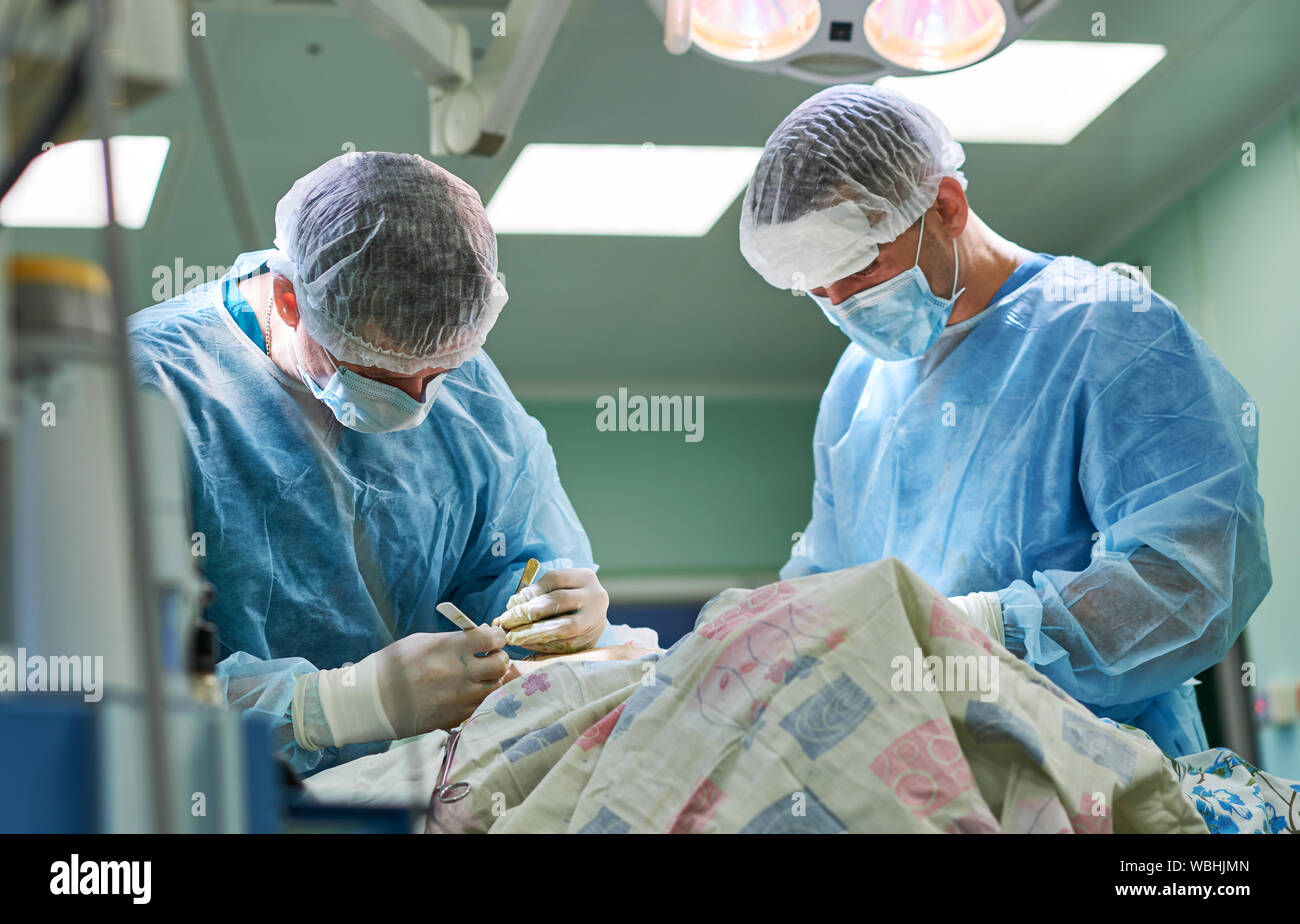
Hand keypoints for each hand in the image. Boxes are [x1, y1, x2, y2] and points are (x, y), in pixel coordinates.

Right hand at [371, 626, 509, 737]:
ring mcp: (458, 698)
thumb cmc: (393, 665)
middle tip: (490, 659)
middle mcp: (459, 673)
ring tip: (480, 678)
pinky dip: (479, 699)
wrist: (370, 700)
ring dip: (492, 681)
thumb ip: (454, 640)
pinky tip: (467, 694)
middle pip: (499, 665)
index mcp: (450, 648)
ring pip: (494, 689)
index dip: (497, 638)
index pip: (491, 640)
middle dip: (499, 660)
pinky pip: (479, 707)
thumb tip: (480, 638)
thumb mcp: (422, 641)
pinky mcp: (454, 717)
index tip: (494, 640)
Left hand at [492, 567, 608, 653]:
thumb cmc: (567, 600)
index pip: (555, 579)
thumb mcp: (555, 589)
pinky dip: (543, 646)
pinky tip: (526, 645)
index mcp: (585, 578)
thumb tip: (513, 605)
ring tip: (513, 637)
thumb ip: (536, 594)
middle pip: (560, 601)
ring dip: (534, 633)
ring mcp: (596, 620)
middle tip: (506, 623)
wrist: (593, 617)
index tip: (510, 605)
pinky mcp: (592, 641)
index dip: (531, 592)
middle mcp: (595, 597)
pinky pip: (566, 645)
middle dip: (529, 614)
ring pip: (564, 627)